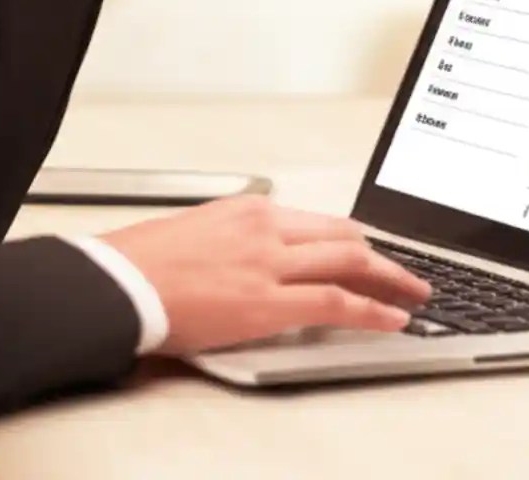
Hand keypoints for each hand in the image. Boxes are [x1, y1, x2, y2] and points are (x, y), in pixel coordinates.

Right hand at [102, 197, 432, 355]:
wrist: (114, 283)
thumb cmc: (140, 263)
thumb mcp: (197, 231)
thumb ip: (236, 241)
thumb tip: (254, 259)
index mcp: (249, 210)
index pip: (320, 222)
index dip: (356, 239)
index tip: (373, 250)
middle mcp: (266, 228)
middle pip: (345, 236)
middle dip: (384, 257)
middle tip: (408, 273)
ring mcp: (269, 263)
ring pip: (350, 262)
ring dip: (390, 279)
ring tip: (413, 295)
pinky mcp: (266, 302)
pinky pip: (335, 302)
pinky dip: (371, 310)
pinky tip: (391, 318)